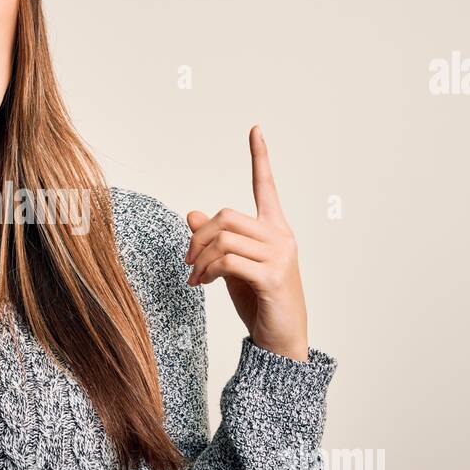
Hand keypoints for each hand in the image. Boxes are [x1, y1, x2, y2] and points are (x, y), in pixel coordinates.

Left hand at [183, 125, 309, 362]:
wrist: (281, 340)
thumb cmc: (259, 302)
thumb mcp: (232, 267)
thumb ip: (216, 240)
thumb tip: (192, 214)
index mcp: (275, 230)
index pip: (266, 186)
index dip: (259, 157)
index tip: (255, 129)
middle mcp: (281, 237)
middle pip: (228, 216)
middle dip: (200, 236)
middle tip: (188, 260)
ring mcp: (280, 257)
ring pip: (224, 239)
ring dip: (200, 259)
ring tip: (195, 277)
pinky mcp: (273, 278)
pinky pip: (228, 262)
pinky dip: (206, 271)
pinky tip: (202, 284)